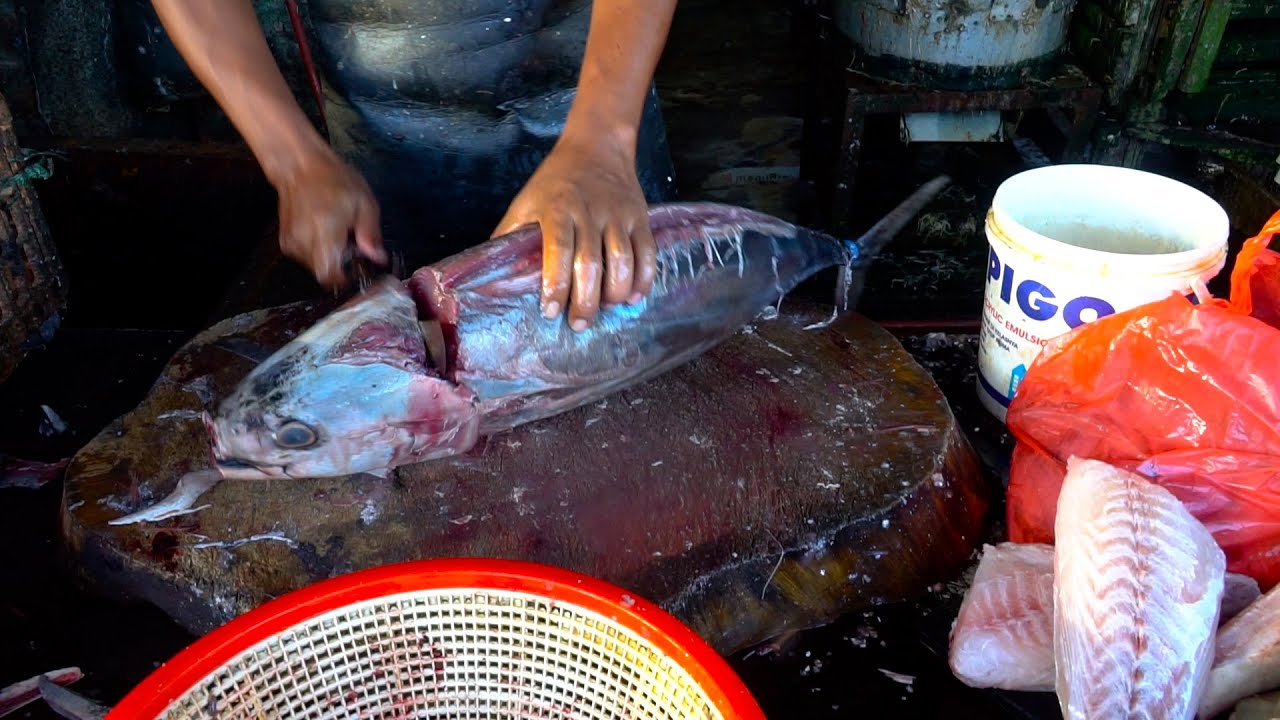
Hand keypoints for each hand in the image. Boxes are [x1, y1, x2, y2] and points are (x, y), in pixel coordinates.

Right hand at [273, 149, 386, 288]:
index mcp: (325, 233)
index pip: (329, 275)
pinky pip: (306, 257)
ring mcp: (291, 244)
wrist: (299, 166)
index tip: (358, 270)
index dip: (346, 279)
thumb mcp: (365, 203)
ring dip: (329, 258)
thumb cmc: (336, 180)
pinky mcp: (285, 242)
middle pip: (324, 273)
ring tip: (337, 234)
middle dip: (341, 266)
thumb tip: (377, 258)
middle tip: (351, 246)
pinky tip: (324, 231)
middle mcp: (303, 242)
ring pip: (315, 267)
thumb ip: (371, 233)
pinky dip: (317, 251)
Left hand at [493, 133, 655, 330]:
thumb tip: (488, 276)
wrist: (597, 147)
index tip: (551, 311)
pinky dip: (643, 279)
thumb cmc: (554, 182)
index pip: (558, 249)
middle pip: (591, 262)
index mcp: (557, 208)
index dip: (556, 283)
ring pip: (622, 260)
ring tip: (605, 310)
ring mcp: (618, 214)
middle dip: (585, 300)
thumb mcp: (525, 202)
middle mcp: (590, 211)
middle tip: (579, 324)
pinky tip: (632, 296)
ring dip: (615, 292)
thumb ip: (510, 238)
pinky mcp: (641, 217)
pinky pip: (647, 253)